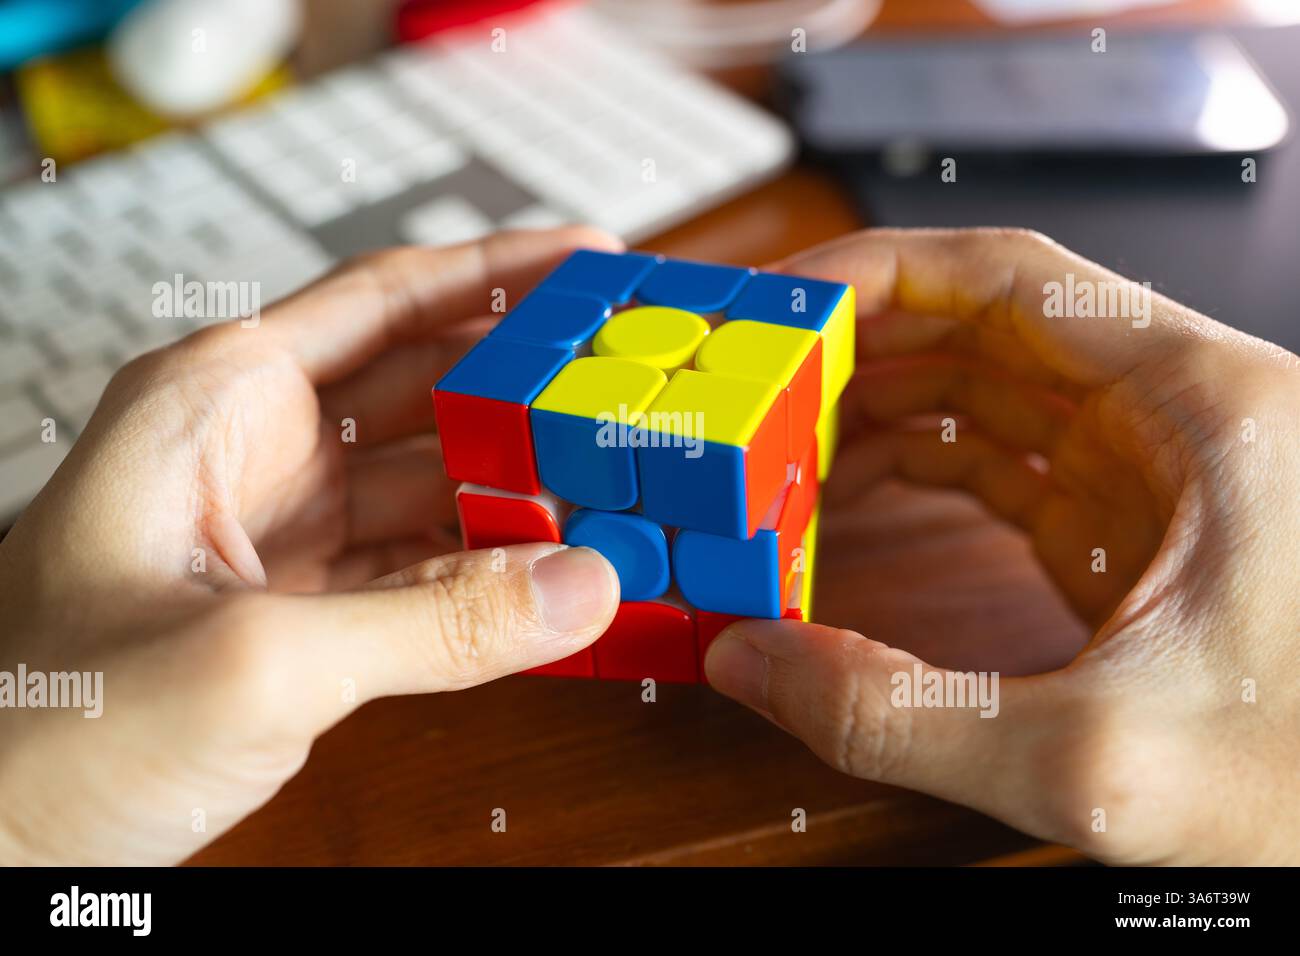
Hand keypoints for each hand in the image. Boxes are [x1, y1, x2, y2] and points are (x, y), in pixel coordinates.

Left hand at [0, 229, 620, 864]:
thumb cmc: (40, 727)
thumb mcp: (256, 660)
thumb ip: (434, 621)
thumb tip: (580, 587)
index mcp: (221, 402)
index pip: (387, 301)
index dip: (497, 272)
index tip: (591, 261)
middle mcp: (259, 450)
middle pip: (429, 389)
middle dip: (531, 387)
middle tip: (632, 382)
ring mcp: (287, 532)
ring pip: (439, 484)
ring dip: (525, 489)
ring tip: (624, 484)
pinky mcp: (308, 608)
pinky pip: (427, 567)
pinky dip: (493, 574)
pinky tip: (559, 575)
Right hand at [704, 228, 1299, 864]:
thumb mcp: (1101, 759)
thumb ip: (904, 715)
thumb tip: (758, 663)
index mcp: (1204, 407)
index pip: (1009, 277)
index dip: (877, 272)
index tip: (784, 300)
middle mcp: (1180, 415)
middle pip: (983, 325)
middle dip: (858, 345)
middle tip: (758, 377)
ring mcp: (1154, 471)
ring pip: (987, 389)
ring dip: (879, 408)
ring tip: (789, 440)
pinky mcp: (1131, 531)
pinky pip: (1002, 462)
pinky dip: (918, 468)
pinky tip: (854, 495)